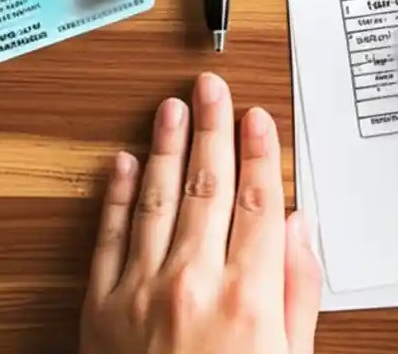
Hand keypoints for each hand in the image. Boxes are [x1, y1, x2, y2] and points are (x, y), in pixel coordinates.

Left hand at [80, 72, 320, 353]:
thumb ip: (297, 294)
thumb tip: (298, 232)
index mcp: (249, 297)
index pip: (259, 201)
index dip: (259, 151)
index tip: (258, 119)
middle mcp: (193, 283)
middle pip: (207, 186)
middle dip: (212, 128)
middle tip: (211, 88)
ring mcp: (141, 292)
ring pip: (154, 198)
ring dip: (163, 145)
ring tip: (170, 108)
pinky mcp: (100, 309)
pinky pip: (106, 238)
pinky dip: (112, 195)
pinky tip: (118, 162)